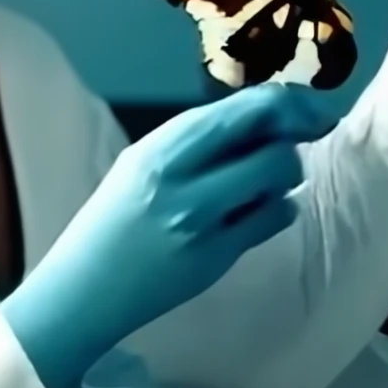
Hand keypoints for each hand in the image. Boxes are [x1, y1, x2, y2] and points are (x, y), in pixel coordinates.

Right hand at [0, 84, 338, 387]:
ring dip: (284, 174)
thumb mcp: (141, 163)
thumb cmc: (114, 216)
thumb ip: (193, 140)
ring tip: (264, 178)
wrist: (87, 285)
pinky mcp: (219, 258)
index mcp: (158, 150)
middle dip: (293, 139)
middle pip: (271, 146)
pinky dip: (278, 208)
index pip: (237, 112)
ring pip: (278, 181)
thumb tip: (259, 117)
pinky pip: (274, 219)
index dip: (280, 102)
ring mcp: (203, 224)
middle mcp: (181, 182)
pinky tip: (257, 210)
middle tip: (295, 139)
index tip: (300, 103)